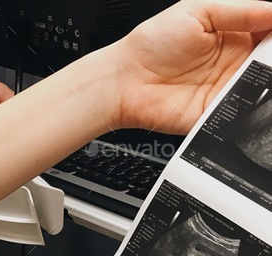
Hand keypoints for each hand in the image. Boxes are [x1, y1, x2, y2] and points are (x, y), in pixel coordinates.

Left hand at [114, 0, 271, 132]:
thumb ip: (239, 11)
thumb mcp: (198, 11)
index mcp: (234, 36)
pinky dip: (250, 110)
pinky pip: (239, 116)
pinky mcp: (214, 117)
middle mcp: (233, 65)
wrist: (125, 81)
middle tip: (271, 59)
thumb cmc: (152, 44)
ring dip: (266, 84)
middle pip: (268, 64)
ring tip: (264, 74)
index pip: (269, 34)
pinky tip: (253, 97)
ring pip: (260, 91)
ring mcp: (224, 92)